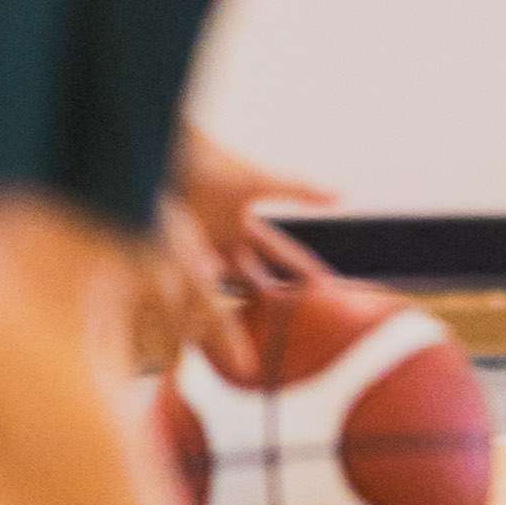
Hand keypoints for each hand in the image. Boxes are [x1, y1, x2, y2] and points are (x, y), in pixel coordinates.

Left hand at [143, 130, 343, 367]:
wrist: (163, 156)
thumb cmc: (209, 165)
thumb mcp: (257, 183)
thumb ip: (298, 192)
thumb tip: (342, 196)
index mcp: (243, 224)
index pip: (280, 253)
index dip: (302, 269)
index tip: (325, 285)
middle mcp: (220, 240)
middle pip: (251, 279)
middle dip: (269, 301)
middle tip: (289, 326)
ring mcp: (192, 249)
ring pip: (215, 292)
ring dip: (225, 318)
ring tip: (240, 348)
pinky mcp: (165, 256)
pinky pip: (178, 290)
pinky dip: (182, 312)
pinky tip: (189, 337)